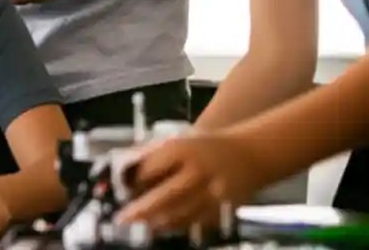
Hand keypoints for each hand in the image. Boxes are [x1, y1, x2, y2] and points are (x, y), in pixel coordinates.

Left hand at [118, 134, 265, 230]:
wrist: (248, 154)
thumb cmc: (203, 147)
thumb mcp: (176, 142)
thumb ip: (150, 156)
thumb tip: (120, 170)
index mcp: (182, 149)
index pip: (151, 168)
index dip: (134, 181)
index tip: (120, 189)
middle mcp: (198, 171)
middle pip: (166, 195)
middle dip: (141, 210)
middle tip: (122, 219)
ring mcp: (213, 192)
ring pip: (181, 214)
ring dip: (157, 222)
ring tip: (140, 225)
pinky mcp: (223, 209)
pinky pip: (196, 222)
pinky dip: (176, 226)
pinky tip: (162, 226)